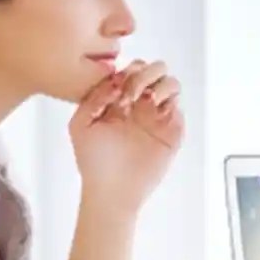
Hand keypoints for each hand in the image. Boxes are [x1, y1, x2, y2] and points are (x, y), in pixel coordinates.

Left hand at [70, 60, 183, 214]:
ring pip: (170, 81)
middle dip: (143, 72)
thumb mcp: (81, 124)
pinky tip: (152, 105)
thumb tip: (115, 79)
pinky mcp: (173, 129)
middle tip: (131, 90)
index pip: (129, 71)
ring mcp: (158, 116)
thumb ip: (93, 97)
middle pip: (153, 70)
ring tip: (144, 97)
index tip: (114, 88)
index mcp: (118, 102)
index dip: (124, 72)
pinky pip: (178, 103)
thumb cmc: (94, 162)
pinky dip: (168, 95)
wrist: (112, 190)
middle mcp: (140, 105)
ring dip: (158, 81)